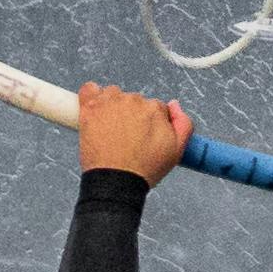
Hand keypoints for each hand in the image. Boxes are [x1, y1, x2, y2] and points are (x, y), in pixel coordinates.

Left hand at [77, 82, 195, 183]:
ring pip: (112, 95)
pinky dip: (91, 96)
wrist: (116, 181)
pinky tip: (94, 110)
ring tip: (109, 129)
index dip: (147, 122)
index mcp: (155, 109)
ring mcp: (110, 103)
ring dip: (111, 106)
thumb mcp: (177, 151)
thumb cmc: (144, 169)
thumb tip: (174, 105)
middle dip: (130, 114)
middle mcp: (134, 101)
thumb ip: (183, 123)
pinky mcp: (91, 108)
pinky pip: (89, 90)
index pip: (153, 106)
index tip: (140, 134)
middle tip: (125, 136)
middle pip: (133, 100)